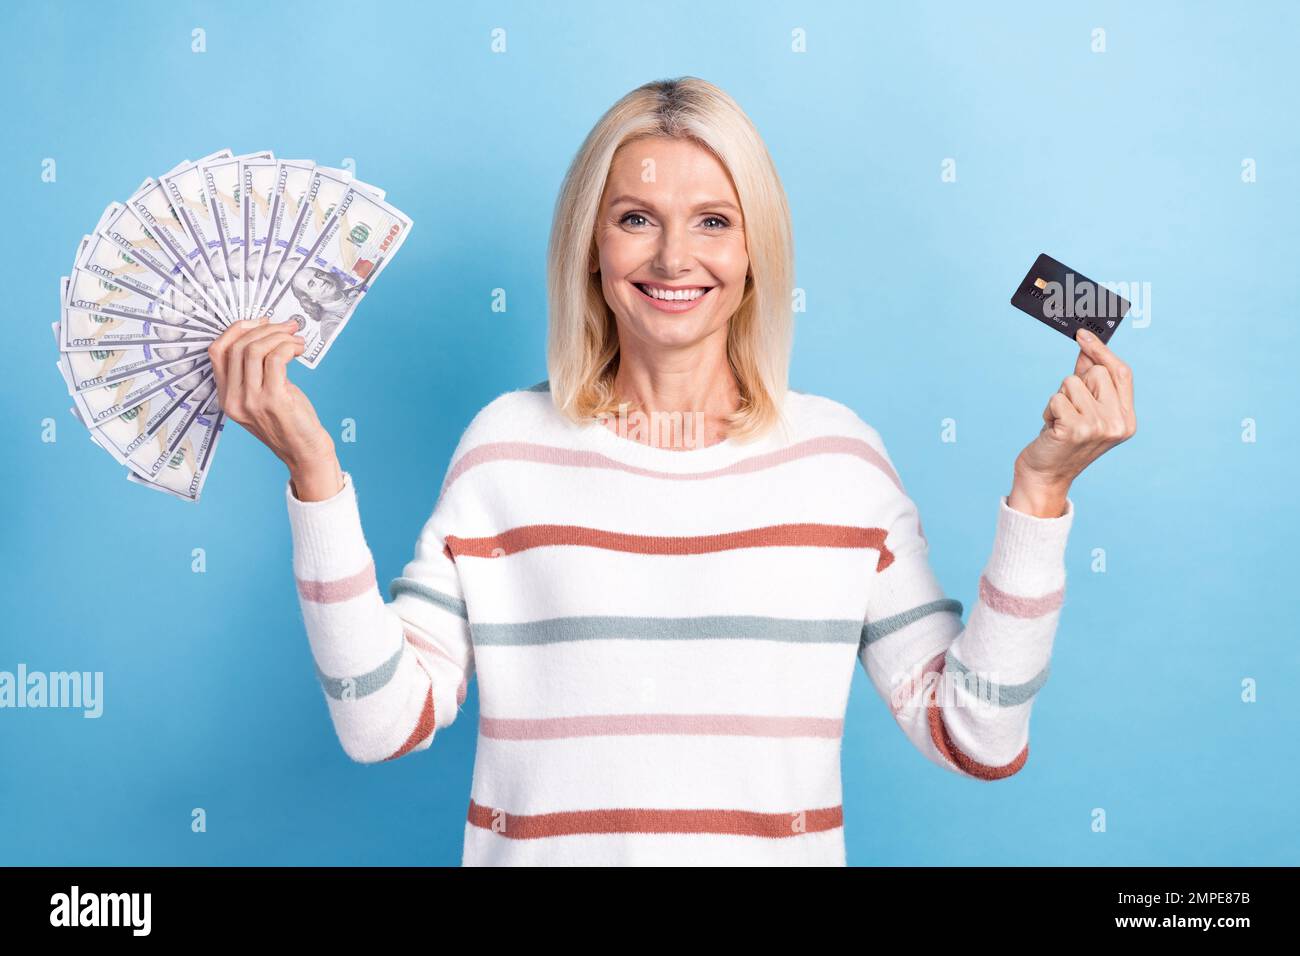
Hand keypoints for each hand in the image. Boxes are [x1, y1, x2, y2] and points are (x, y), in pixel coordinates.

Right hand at [208, 317, 341, 496]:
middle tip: (288, 327)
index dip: (238, 329)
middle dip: (266, 328)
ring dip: (280, 336)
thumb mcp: (262, 396)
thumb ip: (254, 373)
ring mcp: (251, 400)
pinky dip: (289, 346)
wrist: (305, 452)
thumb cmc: (289, 422)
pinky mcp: (274, 400)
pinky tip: (299, 350)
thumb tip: (265, 334)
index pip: (217, 351)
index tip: (262, 322)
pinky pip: (276, 358)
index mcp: (226, 396)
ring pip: (255, 349)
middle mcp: (233, 399)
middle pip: (238, 346)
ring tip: (296, 340)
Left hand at [1011, 328, 1137, 509]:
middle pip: (1096, 373)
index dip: (1103, 351)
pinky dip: (1048, 410)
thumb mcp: (1082, 410)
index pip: (1122, 373)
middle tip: (1068, 411)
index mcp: (1126, 419)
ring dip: (1058, 399)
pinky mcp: (1076, 430)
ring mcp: (1099, 427)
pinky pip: (1056, 398)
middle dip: (1074, 385)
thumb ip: (1088, 380)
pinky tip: (1051, 429)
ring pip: (1072, 382)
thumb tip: (1086, 348)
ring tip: (1059, 422)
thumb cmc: (1062, 441)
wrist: (1046, 476)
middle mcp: (1118, 423)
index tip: (1083, 334)